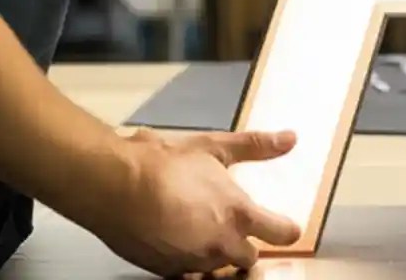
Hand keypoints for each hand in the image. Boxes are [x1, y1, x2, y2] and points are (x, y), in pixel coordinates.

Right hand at [82, 127, 301, 276]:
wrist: (114, 185)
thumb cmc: (164, 164)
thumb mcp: (213, 147)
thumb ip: (255, 146)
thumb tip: (291, 138)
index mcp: (239, 214)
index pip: (281, 233)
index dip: (287, 230)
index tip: (287, 227)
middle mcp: (221, 245)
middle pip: (250, 259)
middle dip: (246, 247)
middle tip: (235, 230)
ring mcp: (193, 262)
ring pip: (218, 269)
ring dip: (217, 256)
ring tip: (203, 236)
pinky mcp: (166, 271)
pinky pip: (188, 274)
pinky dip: (188, 263)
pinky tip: (178, 244)